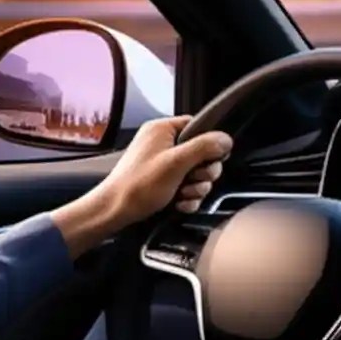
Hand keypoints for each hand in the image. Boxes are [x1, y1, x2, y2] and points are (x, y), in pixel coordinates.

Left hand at [52, 116, 232, 256]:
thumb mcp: (176, 163)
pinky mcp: (163, 182)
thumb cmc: (137, 186)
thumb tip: (226, 139)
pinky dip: (187, 197)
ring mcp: (163, 164)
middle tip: (194, 180)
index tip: (211, 159)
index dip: (209, 144)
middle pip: (202, 153)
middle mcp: (163, 144)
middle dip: (203, 172)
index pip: (198, 127)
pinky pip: (187, 186)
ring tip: (184, 194)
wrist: (114, 212)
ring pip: (197, 173)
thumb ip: (204, 148)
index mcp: (163, 130)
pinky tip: (180, 203)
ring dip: (196, 187)